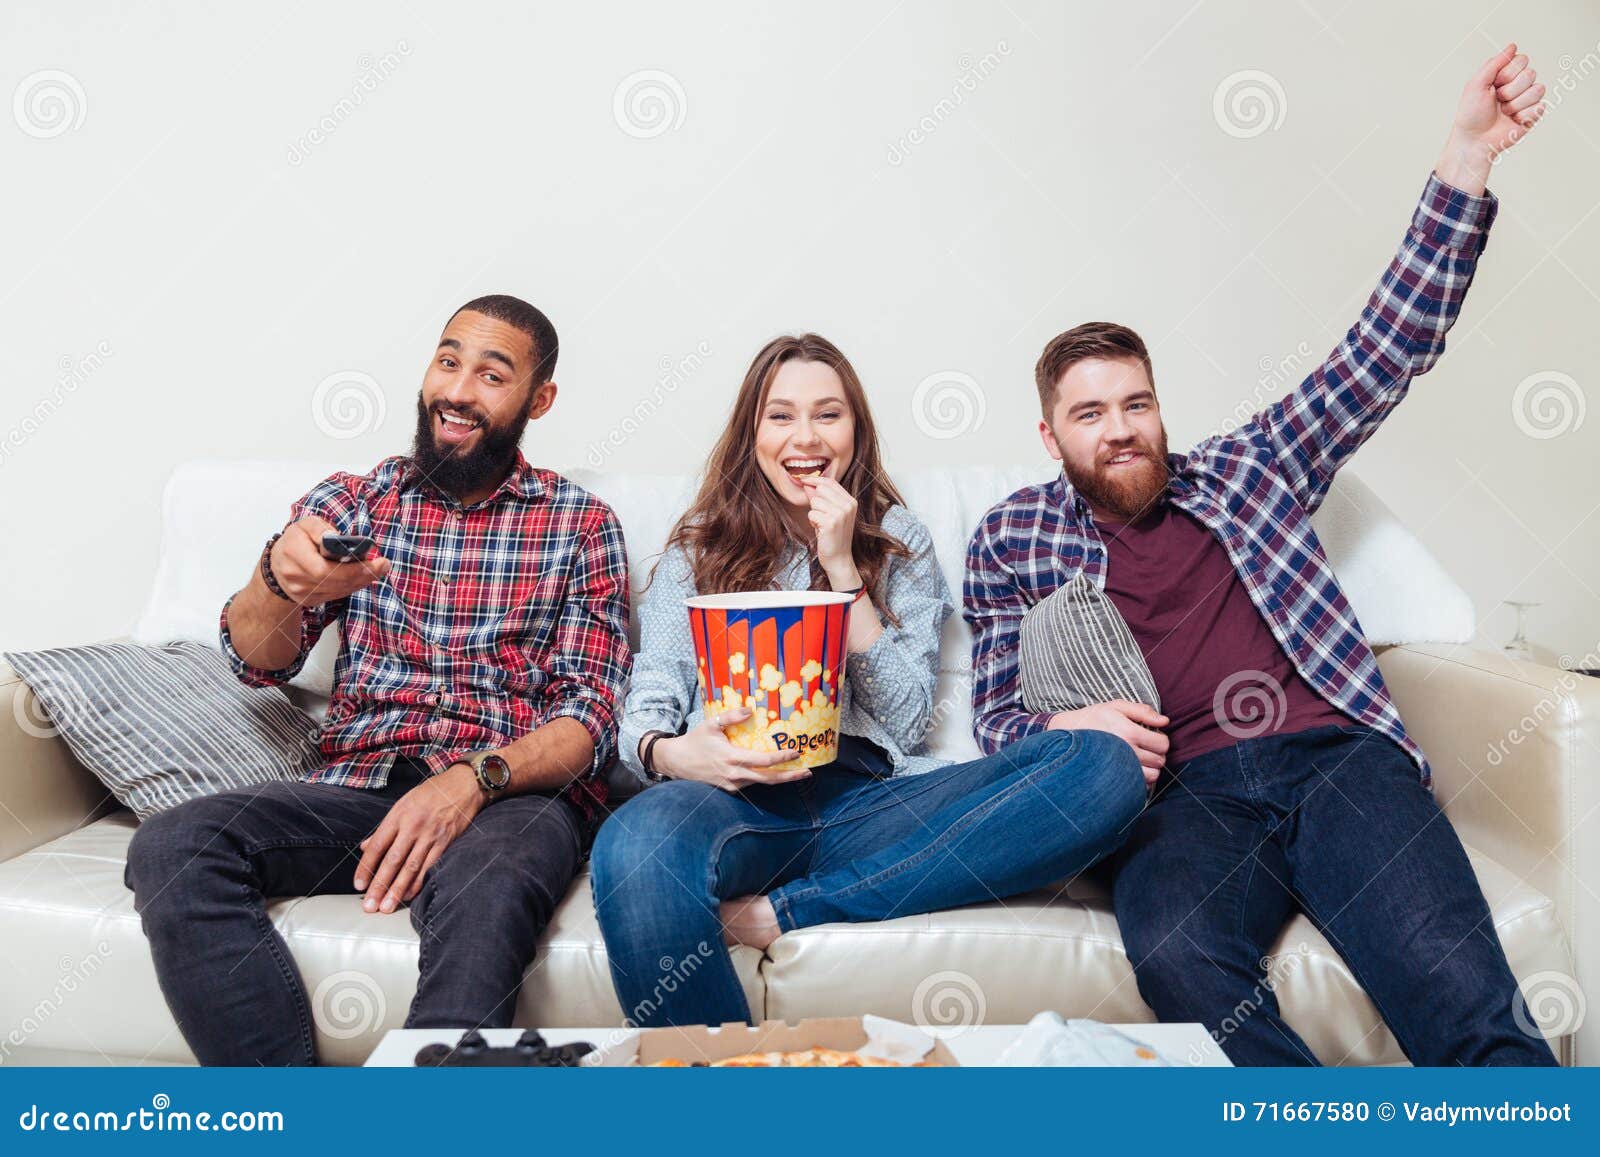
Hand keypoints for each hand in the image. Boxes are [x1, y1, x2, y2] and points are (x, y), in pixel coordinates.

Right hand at [270, 515, 390, 606]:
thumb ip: (321, 529)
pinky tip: (362, 577)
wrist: (277, 564)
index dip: (354, 569)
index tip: (377, 561)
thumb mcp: (305, 525)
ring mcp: (301, 592)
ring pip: (339, 590)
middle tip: (383, 565)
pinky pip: (336, 595)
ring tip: (377, 569)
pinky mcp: (309, 601)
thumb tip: (337, 538)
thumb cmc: (295, 541)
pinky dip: (351, 586)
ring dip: (361, 581)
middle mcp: (295, 577)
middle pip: (336, 582)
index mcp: (293, 554)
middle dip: (363, 574)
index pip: (326, 569)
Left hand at [353, 763, 483, 912]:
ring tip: (386, 907)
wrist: (465, 785)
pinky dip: (419, 883)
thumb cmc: (432, 793)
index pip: (377, 845)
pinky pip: (429, 866)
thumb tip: (365, 847)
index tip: (358, 885)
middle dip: (379, 885)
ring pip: (410, 867)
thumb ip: (385, 827)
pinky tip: (409, 895)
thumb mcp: (404, 803)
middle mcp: (413, 826)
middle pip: (392, 861)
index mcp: (399, 815)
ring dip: (397, 890)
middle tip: (370, 905)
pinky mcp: (446, 842)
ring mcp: (431, 835)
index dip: (366, 867)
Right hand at [651, 706, 810, 791]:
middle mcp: (735, 775)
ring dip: (779, 778)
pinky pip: (752, 784)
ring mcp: (732, 785)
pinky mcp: (729, 789)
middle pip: (769, 779)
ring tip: (797, 772)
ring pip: (761, 783)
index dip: (782, 757)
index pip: (763, 760)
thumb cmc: (694, 741)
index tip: (797, 752)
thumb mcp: (711, 724)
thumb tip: (749, 709)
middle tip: (808, 772)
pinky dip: (765, 779)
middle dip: (790, 776)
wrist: (676, 762)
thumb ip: (731, 717)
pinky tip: (775, 773)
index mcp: (732, 758)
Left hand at [797, 475, 859, 585]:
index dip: (815, 479)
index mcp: (851, 501)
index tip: (803, 480)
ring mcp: (841, 514)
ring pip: (815, 502)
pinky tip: (820, 531)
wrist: (838, 558)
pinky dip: (812, 522)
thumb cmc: (832, 536)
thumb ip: (820, 497)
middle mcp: (848, 505)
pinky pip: (812, 514)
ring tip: (822, 524)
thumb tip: (807, 483)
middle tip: (821, 516)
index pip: (830, 481)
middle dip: (815, 501)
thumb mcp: (829, 513)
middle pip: (821, 489)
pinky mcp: (831, 523)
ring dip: (814, 514)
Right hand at [1047, 700, 1169, 783]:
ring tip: (1139, 759)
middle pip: (1159, 761)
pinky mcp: (1113, 779)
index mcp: (1129, 732)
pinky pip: (1138, 786)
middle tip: (1144, 748)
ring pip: (1152, 776)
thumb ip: (1142, 710)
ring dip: (1150, 768)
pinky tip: (1130, 769)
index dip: (1161, 740)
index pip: (1162, 744)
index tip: (1152, 737)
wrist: (1065, 734)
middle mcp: (1126, 752)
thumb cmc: (1092, 718)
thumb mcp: (1116, 706)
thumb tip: (1165, 721)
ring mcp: (1119, 768)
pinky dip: (1139, 779)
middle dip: (1157, 754)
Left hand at [1436, 43, 1545, 194]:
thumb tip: (1513, 46)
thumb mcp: (1476, 84)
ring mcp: (1527, 99)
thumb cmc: (1471, 114)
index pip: (1522, 60)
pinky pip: (1539, 106)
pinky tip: (1512, 120)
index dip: (1507, 73)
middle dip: (1509, 89)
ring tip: (1504, 111)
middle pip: (1530, 73)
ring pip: (1537, 89)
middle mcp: (1519, 84)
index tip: (1493, 85)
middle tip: (1497, 100)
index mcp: (1505, 75)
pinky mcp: (1533, 114)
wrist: (1474, 140)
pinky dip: (1522, 115)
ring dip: (1516, 103)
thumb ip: (1494, 63)